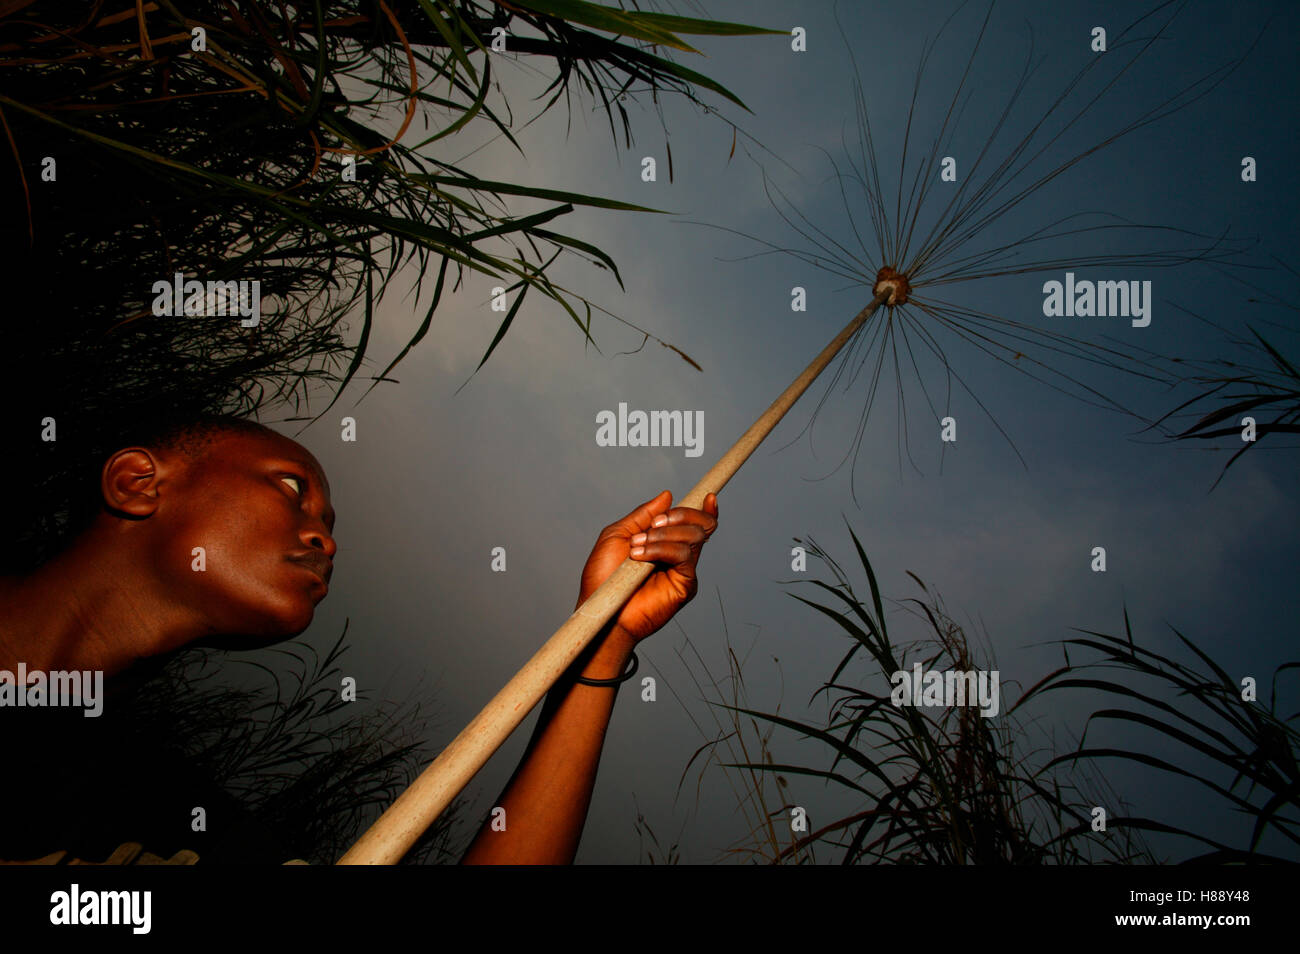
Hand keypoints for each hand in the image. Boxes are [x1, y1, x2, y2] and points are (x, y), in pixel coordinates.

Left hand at [576, 490, 718, 645]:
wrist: (600, 607)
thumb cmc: (603, 577)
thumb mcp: (618, 535)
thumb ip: (643, 515)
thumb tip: (667, 496)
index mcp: (664, 542)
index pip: (694, 523)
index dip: (703, 509)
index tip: (708, 496)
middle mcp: (677, 555)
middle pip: (701, 524)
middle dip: (680, 515)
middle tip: (655, 523)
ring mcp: (682, 570)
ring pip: (694, 536)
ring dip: (664, 535)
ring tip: (637, 547)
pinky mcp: (684, 585)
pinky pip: (684, 556)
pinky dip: (662, 549)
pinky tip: (641, 556)